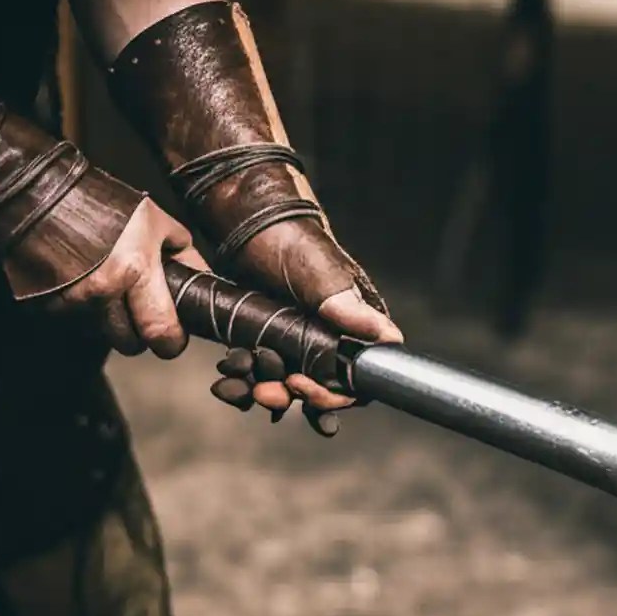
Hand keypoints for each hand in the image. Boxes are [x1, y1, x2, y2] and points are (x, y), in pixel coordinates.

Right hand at [53, 198, 209, 357]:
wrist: (39, 194)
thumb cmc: (102, 203)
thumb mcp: (157, 221)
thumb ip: (186, 256)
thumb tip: (205, 284)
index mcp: (134, 270)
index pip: (161, 332)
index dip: (172, 341)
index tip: (174, 337)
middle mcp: (100, 291)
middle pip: (130, 344)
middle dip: (140, 334)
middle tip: (141, 311)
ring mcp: (68, 301)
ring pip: (102, 335)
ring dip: (110, 322)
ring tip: (110, 289)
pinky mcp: (43, 306)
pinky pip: (75, 323)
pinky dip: (83, 312)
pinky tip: (84, 285)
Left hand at [209, 217, 401, 432]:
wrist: (243, 219)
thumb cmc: (290, 240)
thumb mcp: (321, 275)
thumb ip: (351, 309)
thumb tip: (390, 339)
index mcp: (352, 325)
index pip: (356, 380)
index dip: (332, 395)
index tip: (302, 385)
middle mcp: (328, 338)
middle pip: (319, 389)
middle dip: (290, 395)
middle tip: (264, 390)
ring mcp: (295, 340)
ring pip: (285, 385)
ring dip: (262, 391)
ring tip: (237, 381)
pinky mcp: (265, 338)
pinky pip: (259, 373)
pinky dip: (243, 381)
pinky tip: (226, 379)